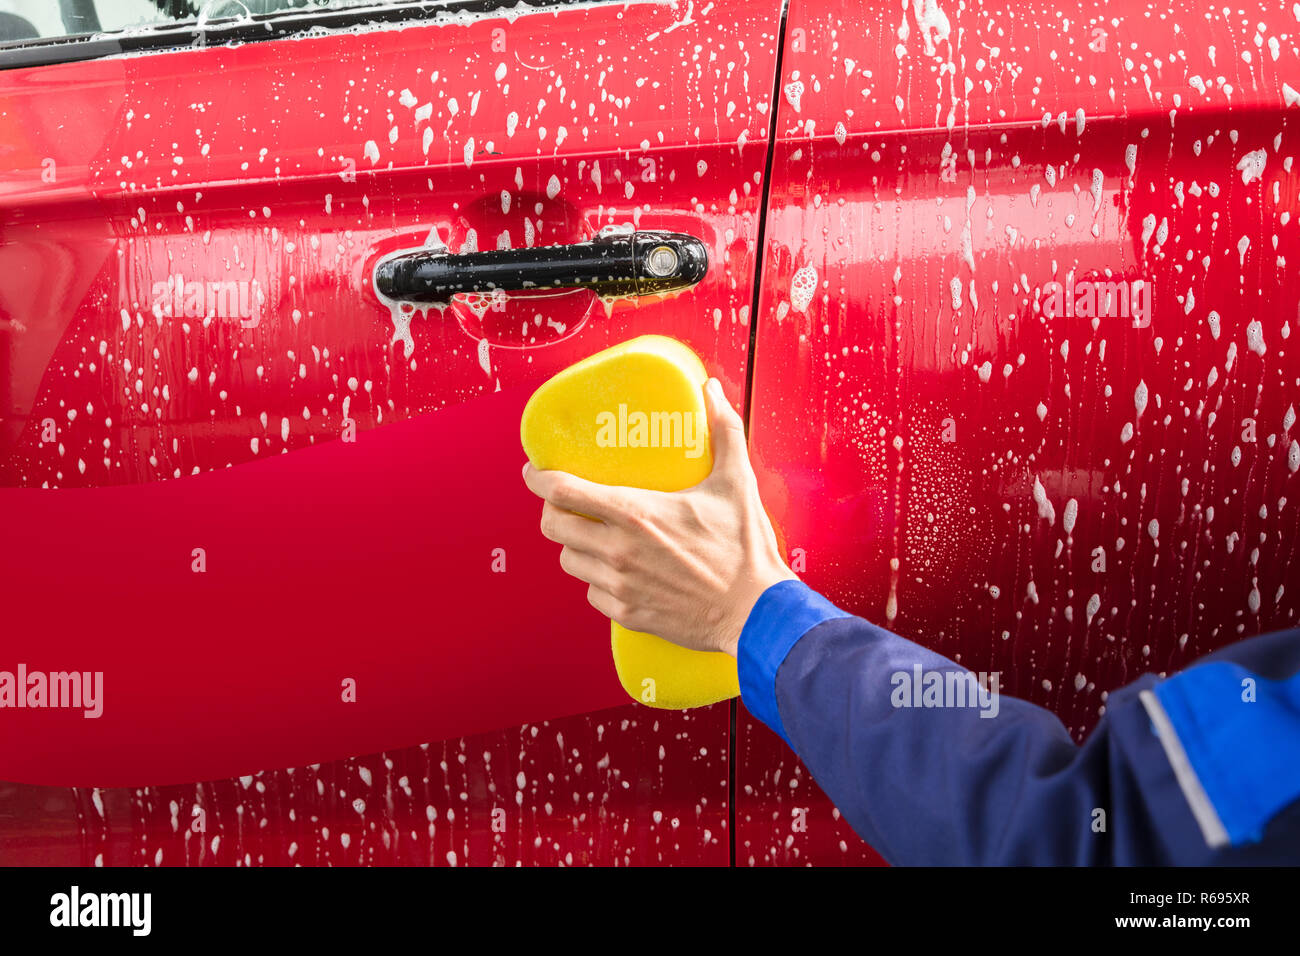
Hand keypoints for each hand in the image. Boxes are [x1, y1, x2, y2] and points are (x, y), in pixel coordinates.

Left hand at [522, 377, 796, 657]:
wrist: (756, 613)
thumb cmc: (745, 551)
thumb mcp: (736, 483)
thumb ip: (723, 432)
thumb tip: (713, 392)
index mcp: (636, 514)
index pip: (563, 492)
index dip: (539, 478)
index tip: (535, 471)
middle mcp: (618, 551)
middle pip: (554, 526)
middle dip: (553, 511)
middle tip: (567, 502)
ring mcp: (620, 584)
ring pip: (569, 560)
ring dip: (575, 545)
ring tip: (593, 535)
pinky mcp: (627, 612)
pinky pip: (591, 592)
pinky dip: (598, 580)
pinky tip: (617, 570)